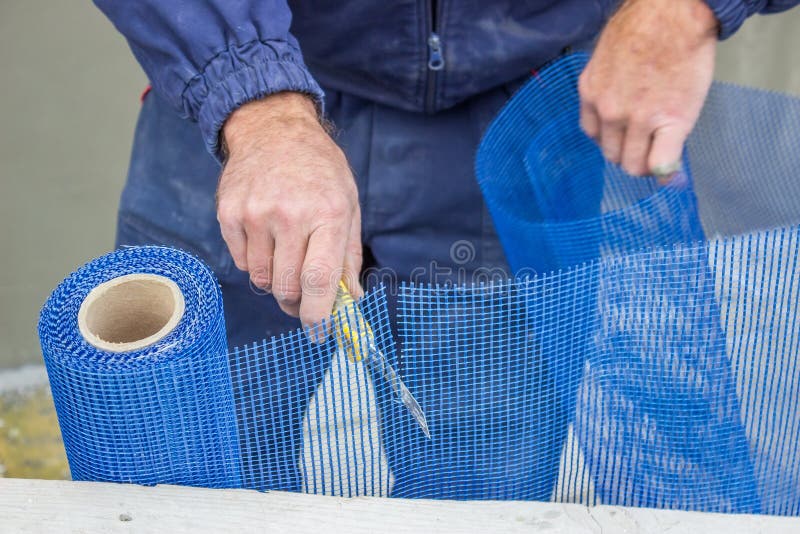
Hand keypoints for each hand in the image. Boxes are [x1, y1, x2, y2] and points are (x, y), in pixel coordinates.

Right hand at [217, 92, 362, 331]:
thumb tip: (352, 299)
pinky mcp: (229, 214)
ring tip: (285, 252)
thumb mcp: (348, 203)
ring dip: (276, 280)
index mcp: (329, 213)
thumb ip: (349, 255)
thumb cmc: (318, 170)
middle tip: (302, 300)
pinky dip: (256, 261)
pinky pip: (243, 262)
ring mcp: (255, 214)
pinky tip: (266, 236)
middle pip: (287, 287)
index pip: (320, 279)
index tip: (320, 333)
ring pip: (263, 279)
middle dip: (296, 304)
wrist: (272, 129)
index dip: (319, 315)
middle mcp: (290, 214)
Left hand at [579, 0, 718, 176]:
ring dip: (647, 164)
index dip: (612, 138)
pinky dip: (666, 170)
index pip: (593, 134)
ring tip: (661, 154)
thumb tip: (617, 104)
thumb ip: (606, 84)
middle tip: (648, 146)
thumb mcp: (607, 56)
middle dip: (629, 153)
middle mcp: (609, 111)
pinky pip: (662, 163)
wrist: (675, 12)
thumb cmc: (645, 25)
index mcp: (591, 93)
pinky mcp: (671, 122)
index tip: (627, 135)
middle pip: (613, 154)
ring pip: (635, 164)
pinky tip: (671, 168)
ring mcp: (638, 119)